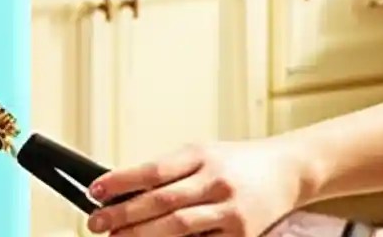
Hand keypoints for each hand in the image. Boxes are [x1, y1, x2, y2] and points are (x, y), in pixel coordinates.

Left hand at [85, 139, 308, 236]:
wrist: (287, 170)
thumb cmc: (235, 162)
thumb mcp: (200, 154)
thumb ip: (167, 171)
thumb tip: (123, 191)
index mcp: (200, 155)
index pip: (153, 170)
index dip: (121, 181)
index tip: (95, 191)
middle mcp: (216, 181)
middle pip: (162, 201)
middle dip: (124, 215)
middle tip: (97, 223)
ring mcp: (231, 210)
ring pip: (180, 227)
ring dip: (143, 235)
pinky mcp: (243, 235)